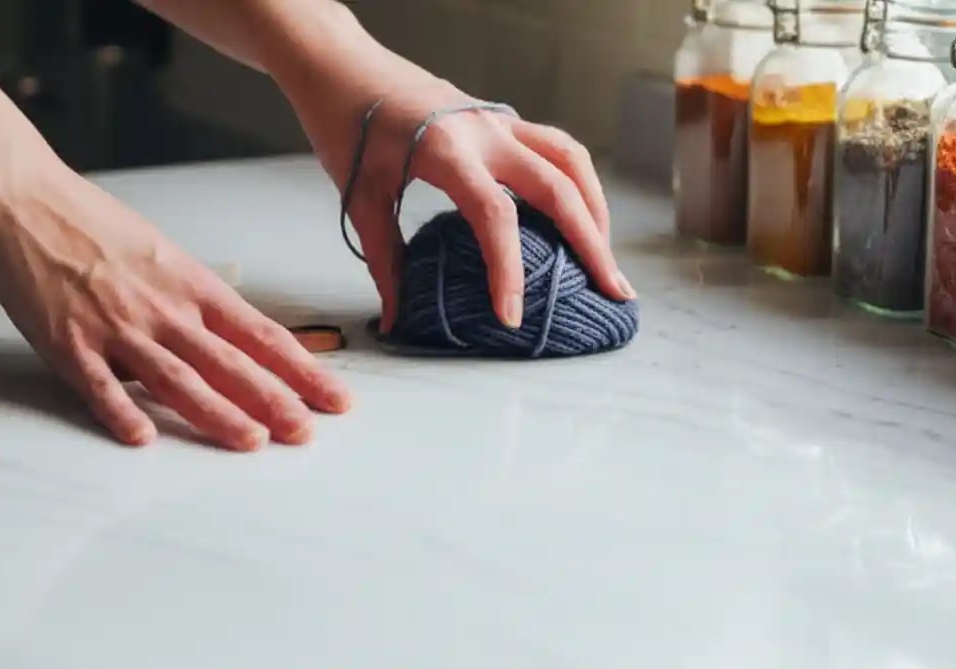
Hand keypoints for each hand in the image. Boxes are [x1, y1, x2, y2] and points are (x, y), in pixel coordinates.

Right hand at [0, 163, 352, 450]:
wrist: (28, 200)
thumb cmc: (98, 228)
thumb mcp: (169, 259)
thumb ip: (201, 308)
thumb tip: (239, 349)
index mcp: (194, 287)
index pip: (264, 336)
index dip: (304, 371)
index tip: (335, 398)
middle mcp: (165, 309)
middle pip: (231, 362)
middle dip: (275, 400)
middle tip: (307, 432)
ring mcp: (118, 327)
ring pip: (178, 378)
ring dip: (217, 413)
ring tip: (251, 442)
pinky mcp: (69, 342)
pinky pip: (99, 383)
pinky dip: (121, 410)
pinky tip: (143, 436)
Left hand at [285, 64, 636, 332]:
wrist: (341, 64)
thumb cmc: (344, 122)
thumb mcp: (358, 194)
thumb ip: (385, 258)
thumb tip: (399, 317)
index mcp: (446, 150)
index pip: (495, 216)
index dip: (509, 270)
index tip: (512, 316)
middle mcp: (485, 131)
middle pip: (559, 187)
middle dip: (592, 243)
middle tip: (614, 290)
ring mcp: (500, 120)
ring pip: (571, 159)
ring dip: (596, 208)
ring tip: (605, 255)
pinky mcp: (502, 119)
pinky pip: (557, 148)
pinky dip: (578, 183)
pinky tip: (579, 216)